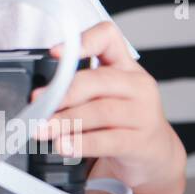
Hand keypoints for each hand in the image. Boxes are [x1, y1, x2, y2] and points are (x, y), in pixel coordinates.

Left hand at [33, 21, 185, 193]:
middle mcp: (138, 86)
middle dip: (62, 93)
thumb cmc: (122, 121)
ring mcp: (144, 114)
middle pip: (97, 80)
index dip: (82, 41)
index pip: (108, 38)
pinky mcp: (142, 142)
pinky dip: (82, 143)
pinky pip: (109, 141)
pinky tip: (64, 146)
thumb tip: (39, 96)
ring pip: (101, 111)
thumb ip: (79, 89)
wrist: (156, 156)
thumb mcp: (105, 96)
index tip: (54, 53)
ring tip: (43, 129)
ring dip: (66, 121)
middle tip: (37, 105)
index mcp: (126, 67)